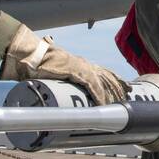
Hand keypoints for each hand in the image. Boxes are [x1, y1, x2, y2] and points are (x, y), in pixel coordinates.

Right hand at [1, 25, 129, 103]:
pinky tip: (105, 104)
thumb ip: (56, 84)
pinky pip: (92, 85)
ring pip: (103, 81)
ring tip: (122, 102)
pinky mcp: (76, 71)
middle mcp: (83, 64)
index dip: (113, 79)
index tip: (122, 87)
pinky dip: (99, 96)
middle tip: (129, 94)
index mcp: (78, 64)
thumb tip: (52, 96)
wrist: (28, 55)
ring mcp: (80, 67)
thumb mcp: (51, 74)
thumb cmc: (36, 64)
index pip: (101, 72)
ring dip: (113, 93)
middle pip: (107, 76)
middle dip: (119, 86)